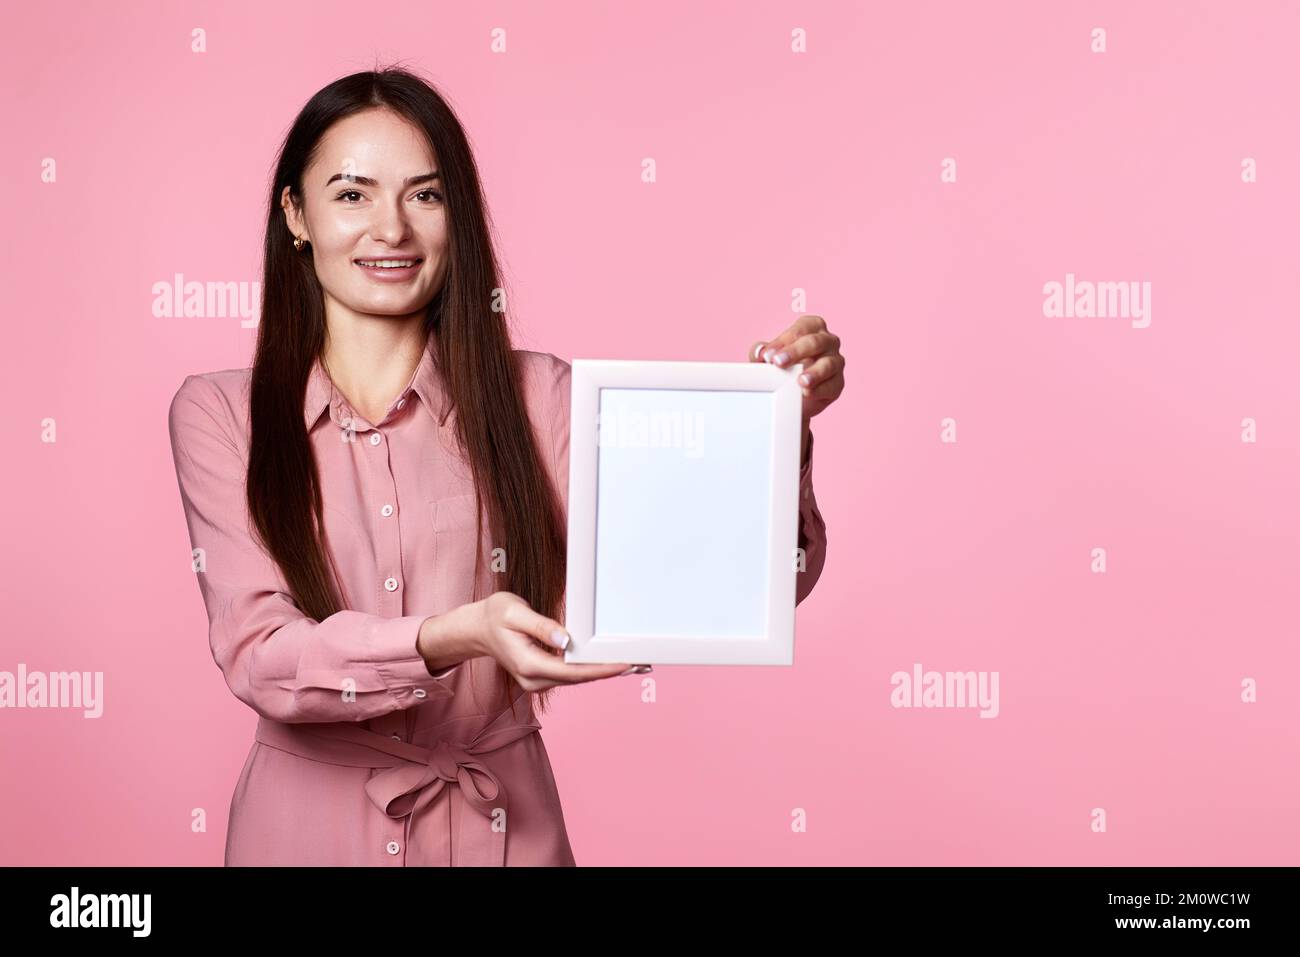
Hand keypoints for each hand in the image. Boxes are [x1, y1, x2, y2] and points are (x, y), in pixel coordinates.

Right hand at [421, 592, 646, 691]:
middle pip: (580, 679)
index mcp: (528, 664)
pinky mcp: (543, 675)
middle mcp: (534, 679)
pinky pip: (572, 675)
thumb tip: (566, 640)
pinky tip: (610, 662)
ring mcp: (537, 681)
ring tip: (634, 663)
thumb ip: (540, 625)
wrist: (477, 628)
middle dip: (609, 672)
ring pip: (578, 679)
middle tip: (641, 663)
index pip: (572, 671)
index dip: (600, 669)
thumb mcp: (514, 612)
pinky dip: (592, 669)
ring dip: (604, 672)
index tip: (624, 664)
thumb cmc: (495, 615)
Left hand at [749, 314, 844, 419]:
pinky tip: (808, 393)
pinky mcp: (837, 383)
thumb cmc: (783, 367)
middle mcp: (828, 341)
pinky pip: (832, 385)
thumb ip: (760, 351)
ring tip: (800, 381)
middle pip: (815, 342)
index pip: (801, 329)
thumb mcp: (768, 357)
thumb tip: (759, 351)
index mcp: (812, 327)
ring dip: (814, 372)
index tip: (767, 355)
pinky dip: (819, 390)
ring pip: (828, 364)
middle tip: (778, 363)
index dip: (783, 340)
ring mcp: (835, 362)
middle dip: (796, 352)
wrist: (791, 395)